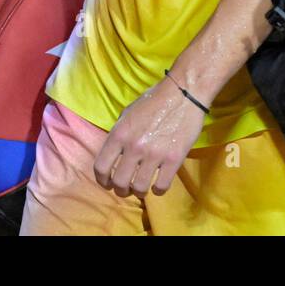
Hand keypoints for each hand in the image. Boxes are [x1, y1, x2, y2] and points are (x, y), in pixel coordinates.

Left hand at [93, 76, 204, 198]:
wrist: (184, 93)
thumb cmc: (154, 100)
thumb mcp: (128, 113)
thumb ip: (119, 134)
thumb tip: (114, 153)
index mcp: (120, 134)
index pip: (101, 167)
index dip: (102, 180)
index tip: (107, 183)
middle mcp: (134, 146)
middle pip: (119, 182)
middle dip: (120, 190)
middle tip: (126, 188)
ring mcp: (155, 154)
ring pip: (139, 188)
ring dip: (138, 192)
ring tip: (142, 188)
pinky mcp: (174, 159)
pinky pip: (162, 186)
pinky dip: (158, 190)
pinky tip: (158, 186)